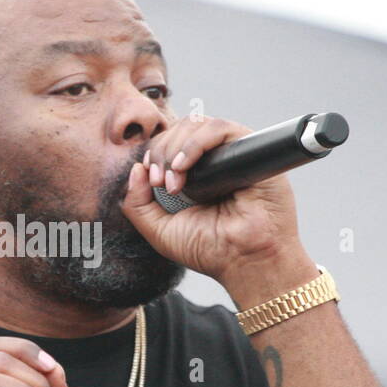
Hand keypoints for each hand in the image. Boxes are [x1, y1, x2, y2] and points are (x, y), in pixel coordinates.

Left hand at [120, 114, 304, 281]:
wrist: (246, 261)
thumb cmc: (210, 249)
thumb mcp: (159, 230)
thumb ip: (137, 204)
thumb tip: (135, 168)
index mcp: (195, 173)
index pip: (168, 142)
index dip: (154, 154)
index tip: (151, 181)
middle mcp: (214, 159)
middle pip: (179, 129)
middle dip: (161, 152)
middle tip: (160, 183)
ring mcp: (232, 153)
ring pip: (197, 124)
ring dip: (175, 148)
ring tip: (173, 180)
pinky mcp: (251, 151)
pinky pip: (220, 129)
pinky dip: (195, 143)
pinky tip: (184, 167)